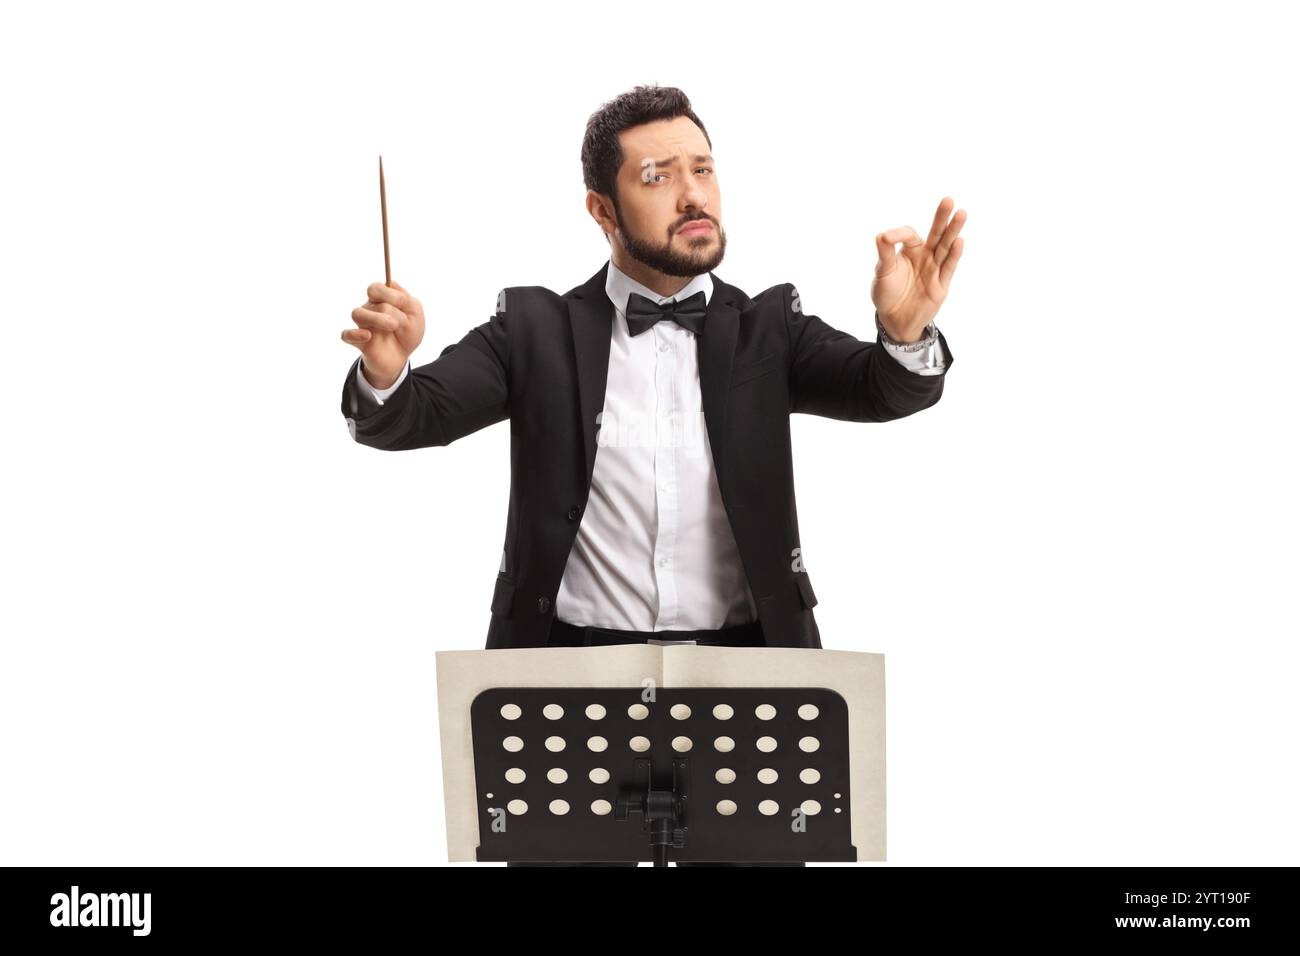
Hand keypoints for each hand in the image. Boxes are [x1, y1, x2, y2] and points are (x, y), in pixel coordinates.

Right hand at [341, 280, 425, 388]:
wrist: (402, 356)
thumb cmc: (407, 331)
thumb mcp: (415, 312)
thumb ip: (405, 298)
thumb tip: (390, 283)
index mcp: (381, 299)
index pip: (376, 288)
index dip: (389, 294)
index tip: (403, 304)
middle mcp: (369, 309)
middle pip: (371, 301)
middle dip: (390, 310)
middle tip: (399, 322)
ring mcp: (363, 325)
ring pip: (357, 313)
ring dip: (377, 318)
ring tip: (393, 326)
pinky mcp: (359, 342)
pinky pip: (346, 335)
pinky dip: (354, 334)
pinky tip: (368, 336)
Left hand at [871, 197, 965, 342]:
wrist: (894, 320)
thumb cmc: (887, 294)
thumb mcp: (883, 272)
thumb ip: (885, 253)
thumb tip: (883, 235)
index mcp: (910, 251)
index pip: (910, 235)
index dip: (899, 234)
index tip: (887, 239)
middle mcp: (925, 257)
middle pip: (936, 234)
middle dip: (942, 218)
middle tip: (948, 200)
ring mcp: (934, 270)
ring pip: (946, 247)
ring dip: (953, 232)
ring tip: (961, 214)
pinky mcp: (941, 285)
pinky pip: (948, 268)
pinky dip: (954, 255)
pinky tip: (959, 241)